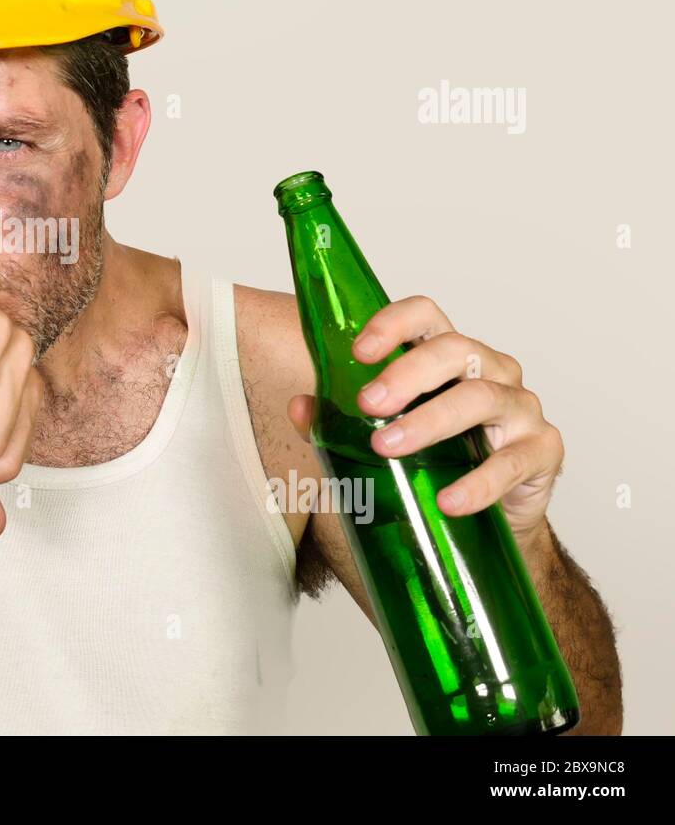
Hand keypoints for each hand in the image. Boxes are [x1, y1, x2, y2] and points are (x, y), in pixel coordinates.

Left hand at [286, 294, 562, 544]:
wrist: (487, 526)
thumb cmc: (433, 467)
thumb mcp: (379, 441)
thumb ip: (337, 423)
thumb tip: (299, 407)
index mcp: (448, 357)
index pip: (426, 317)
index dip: (394, 324)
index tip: (359, 351)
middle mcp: (489, 371)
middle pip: (454, 350)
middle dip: (407, 375)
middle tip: (367, 405)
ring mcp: (520, 408)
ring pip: (481, 399)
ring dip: (431, 422)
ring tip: (389, 447)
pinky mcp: (543, 451)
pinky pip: (513, 461)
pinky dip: (478, 483)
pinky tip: (448, 501)